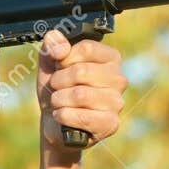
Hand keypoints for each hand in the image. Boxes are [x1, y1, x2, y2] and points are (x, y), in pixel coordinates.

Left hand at [36, 31, 127, 150]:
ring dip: (59, 99)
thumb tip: (58, 45)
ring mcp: (116, 102)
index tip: (59, 65)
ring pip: (80, 94)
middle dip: (59, 80)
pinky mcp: (110, 123)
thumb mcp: (49, 63)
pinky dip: (63, 116)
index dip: (65, 57)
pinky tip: (62, 116)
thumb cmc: (58, 89)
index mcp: (110, 59)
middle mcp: (118, 79)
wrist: (55, 121)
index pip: (87, 48)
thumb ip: (52, 45)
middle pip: (81, 71)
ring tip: (58, 102)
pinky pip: (81, 116)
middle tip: (56, 87)